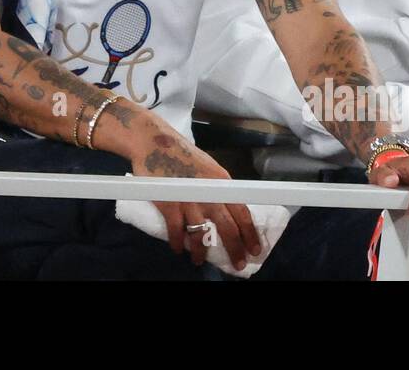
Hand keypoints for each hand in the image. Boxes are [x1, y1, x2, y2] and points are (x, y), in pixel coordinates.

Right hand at [131, 127, 262, 271]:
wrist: (154, 143)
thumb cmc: (181, 154)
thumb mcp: (208, 168)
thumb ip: (217, 188)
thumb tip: (226, 209)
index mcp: (221, 183)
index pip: (242, 212)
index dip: (250, 233)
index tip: (255, 250)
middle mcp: (209, 194)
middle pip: (227, 228)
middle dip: (235, 249)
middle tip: (238, 265)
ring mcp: (189, 201)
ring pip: (201, 236)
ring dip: (200, 252)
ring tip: (199, 260)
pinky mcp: (169, 206)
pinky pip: (176, 232)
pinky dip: (177, 243)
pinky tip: (178, 248)